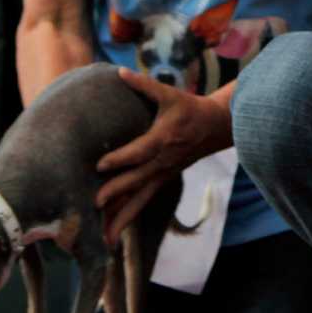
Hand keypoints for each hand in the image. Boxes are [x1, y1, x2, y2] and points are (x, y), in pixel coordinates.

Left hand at [97, 70, 230, 243]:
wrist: (217, 127)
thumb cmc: (190, 108)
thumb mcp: (170, 94)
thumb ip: (144, 85)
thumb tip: (119, 72)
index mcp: (164, 139)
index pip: (140, 151)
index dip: (120, 158)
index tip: (99, 165)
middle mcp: (164, 161)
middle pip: (137, 180)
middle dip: (116, 193)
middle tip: (94, 204)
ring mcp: (164, 174)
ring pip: (140, 199)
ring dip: (122, 218)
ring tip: (104, 240)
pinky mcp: (162, 180)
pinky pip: (143, 202)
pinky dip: (127, 219)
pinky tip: (112, 236)